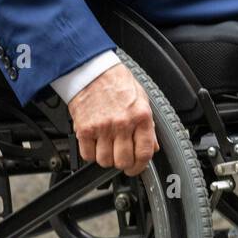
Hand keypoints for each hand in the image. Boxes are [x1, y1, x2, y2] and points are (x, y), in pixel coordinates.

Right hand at [67, 62, 159, 176]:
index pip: (144, 153)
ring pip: (105, 161)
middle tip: (120, 156)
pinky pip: (87, 155)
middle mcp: (122, 123)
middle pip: (123, 161)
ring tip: (106, 145)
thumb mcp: (141, 99)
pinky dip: (90, 153)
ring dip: (105, 158)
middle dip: (122, 163)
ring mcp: (103, 127)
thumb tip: (153, 147)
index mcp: (140, 116)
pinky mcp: (85, 129)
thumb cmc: (117, 82)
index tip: (135, 167)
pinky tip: (94, 142)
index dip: (140, 166)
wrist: (92, 70)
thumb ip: (148, 125)